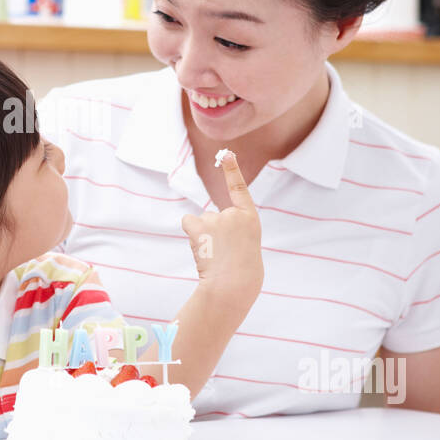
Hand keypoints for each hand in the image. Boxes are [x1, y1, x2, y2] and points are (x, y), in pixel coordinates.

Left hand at [180, 150, 263, 303]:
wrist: (233, 285)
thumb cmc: (241, 273)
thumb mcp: (244, 246)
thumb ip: (230, 230)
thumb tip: (197, 222)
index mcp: (250, 218)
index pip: (239, 189)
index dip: (232, 170)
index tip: (226, 154)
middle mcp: (233, 214)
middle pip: (213, 216)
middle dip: (213, 232)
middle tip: (223, 252)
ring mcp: (216, 218)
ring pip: (201, 222)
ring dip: (203, 236)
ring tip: (214, 254)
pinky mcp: (199, 224)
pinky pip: (189, 222)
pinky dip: (191, 233)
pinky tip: (200, 247)